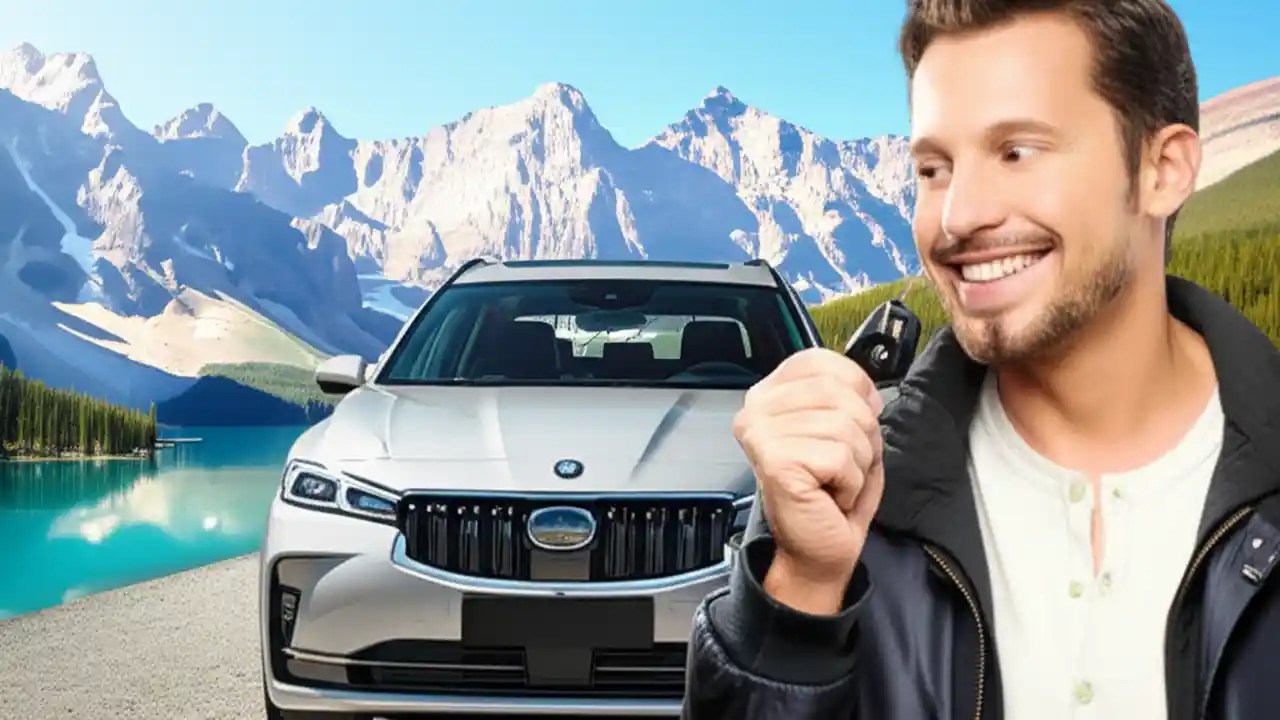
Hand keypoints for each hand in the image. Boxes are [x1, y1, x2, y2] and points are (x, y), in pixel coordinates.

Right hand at [733, 347, 884, 613]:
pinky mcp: (775, 461)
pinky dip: (850, 483)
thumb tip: (866, 389)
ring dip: (856, 463)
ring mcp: (761, 434)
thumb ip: (847, 396)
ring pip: (847, 426)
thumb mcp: (844, 430)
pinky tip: (829, 495)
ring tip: (833, 482)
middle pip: (841, 392)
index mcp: (770, 394)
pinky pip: (841, 457)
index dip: (855, 389)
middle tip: (841, 465)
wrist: (818, 550)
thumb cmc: (831, 492)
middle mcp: (757, 408)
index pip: (821, 361)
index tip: (853, 425)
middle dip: (862, 434)